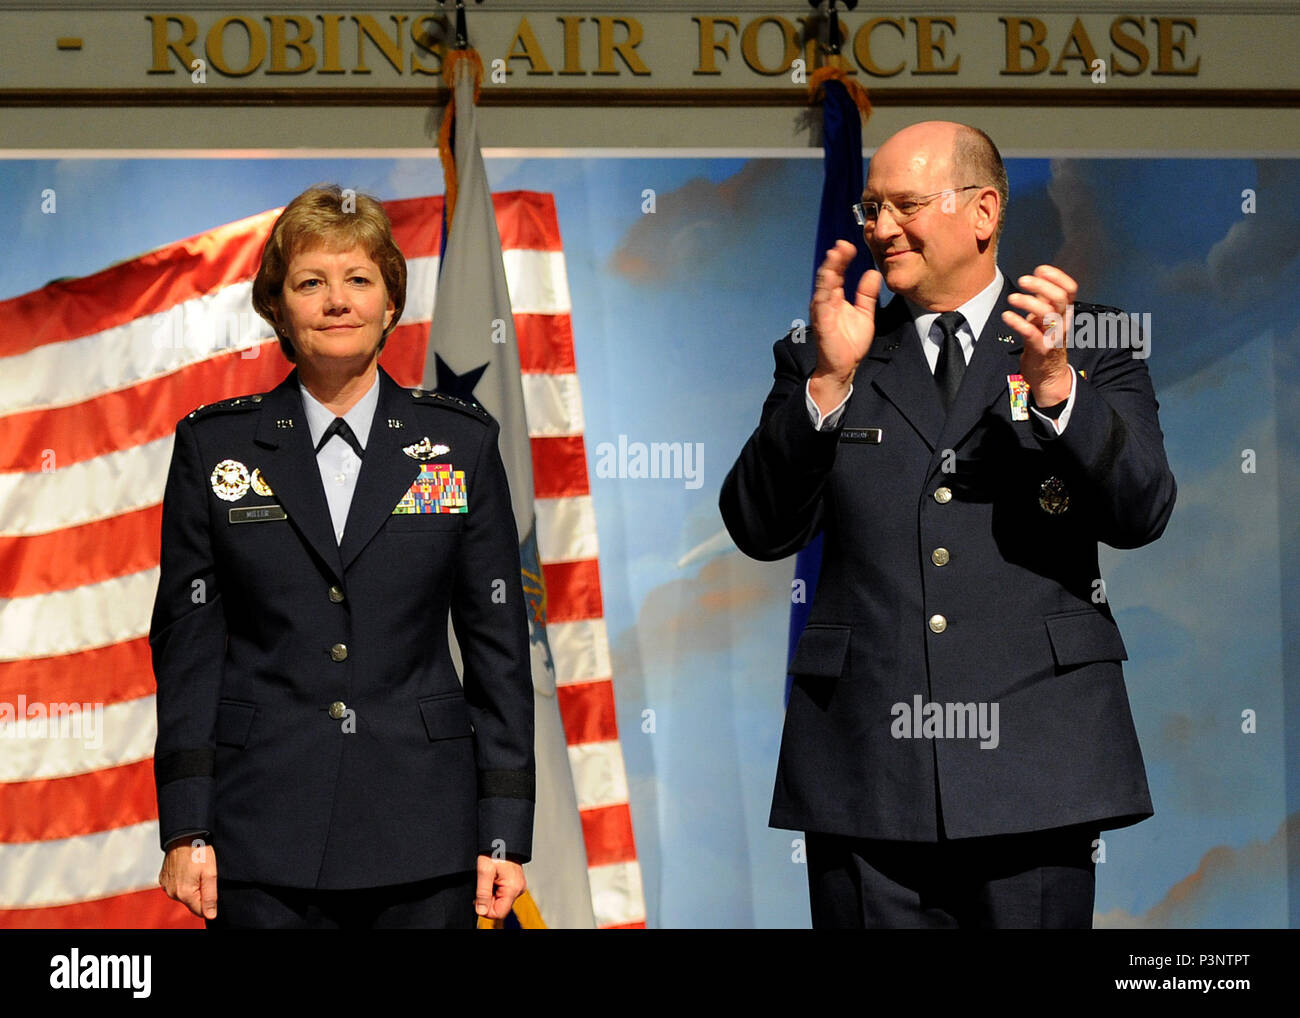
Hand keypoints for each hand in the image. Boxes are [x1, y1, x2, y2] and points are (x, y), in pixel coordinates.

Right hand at [159, 838, 217, 919]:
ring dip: (191, 886)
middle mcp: (172, 893)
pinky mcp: (163, 878)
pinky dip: (182, 880)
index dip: (209, 901)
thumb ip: (210, 896)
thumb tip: (211, 916)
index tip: (211, 886)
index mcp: (184, 894)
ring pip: (183, 894)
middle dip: (200, 892)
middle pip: (192, 902)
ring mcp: (166, 886)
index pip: (200, 911)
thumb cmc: (199, 851)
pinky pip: (175, 885)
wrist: (183, 835)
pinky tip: (187, 868)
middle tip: (204, 874)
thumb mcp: (210, 873)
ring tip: (195, 869)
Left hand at [475, 855, 524, 919]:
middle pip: (500, 907)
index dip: (486, 909)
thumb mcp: (484, 870)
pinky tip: (493, 877)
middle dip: (488, 900)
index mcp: (513, 887)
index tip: (478, 898)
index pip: (499, 913)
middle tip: (483, 883)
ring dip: (491, 893)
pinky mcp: (516, 883)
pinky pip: (504, 893)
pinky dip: (495, 888)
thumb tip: (481, 911)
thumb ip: (482, 893)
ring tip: (488, 878)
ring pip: (501, 901)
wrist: (503, 837)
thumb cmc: (494, 849)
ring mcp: (518, 886)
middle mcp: (519, 889)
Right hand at [808, 240, 882, 413]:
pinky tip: (830, 278)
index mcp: (836, 298)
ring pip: (823, 286)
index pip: (838, 273)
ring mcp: (822, 311)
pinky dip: (825, 290)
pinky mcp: (822, 322)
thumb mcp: (865, 313)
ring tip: (835, 254)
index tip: (850, 246)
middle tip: (842, 244)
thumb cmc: (850, 342)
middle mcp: (826, 301)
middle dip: (834, 259)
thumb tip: (872, 273)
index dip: (842, 259)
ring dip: (828, 269)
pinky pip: (822, 303)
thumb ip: (867, 294)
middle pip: (828, 275)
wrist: (843, 366)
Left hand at [1002, 264, 1076, 406]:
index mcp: (1065, 313)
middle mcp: (1062, 322)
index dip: (1057, 276)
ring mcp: (1052, 336)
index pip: (1070, 289)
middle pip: (1059, 297)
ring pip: (1047, 313)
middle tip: (1022, 280)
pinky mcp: (1040, 349)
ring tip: (1012, 299)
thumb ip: (1044, 300)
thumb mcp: (1048, 319)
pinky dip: (1017, 322)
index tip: (1040, 269)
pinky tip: (1007, 316)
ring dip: (1027, 302)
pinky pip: (1031, 333)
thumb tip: (1038, 277)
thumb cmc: (1045, 343)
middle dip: (1041, 285)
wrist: (1049, 376)